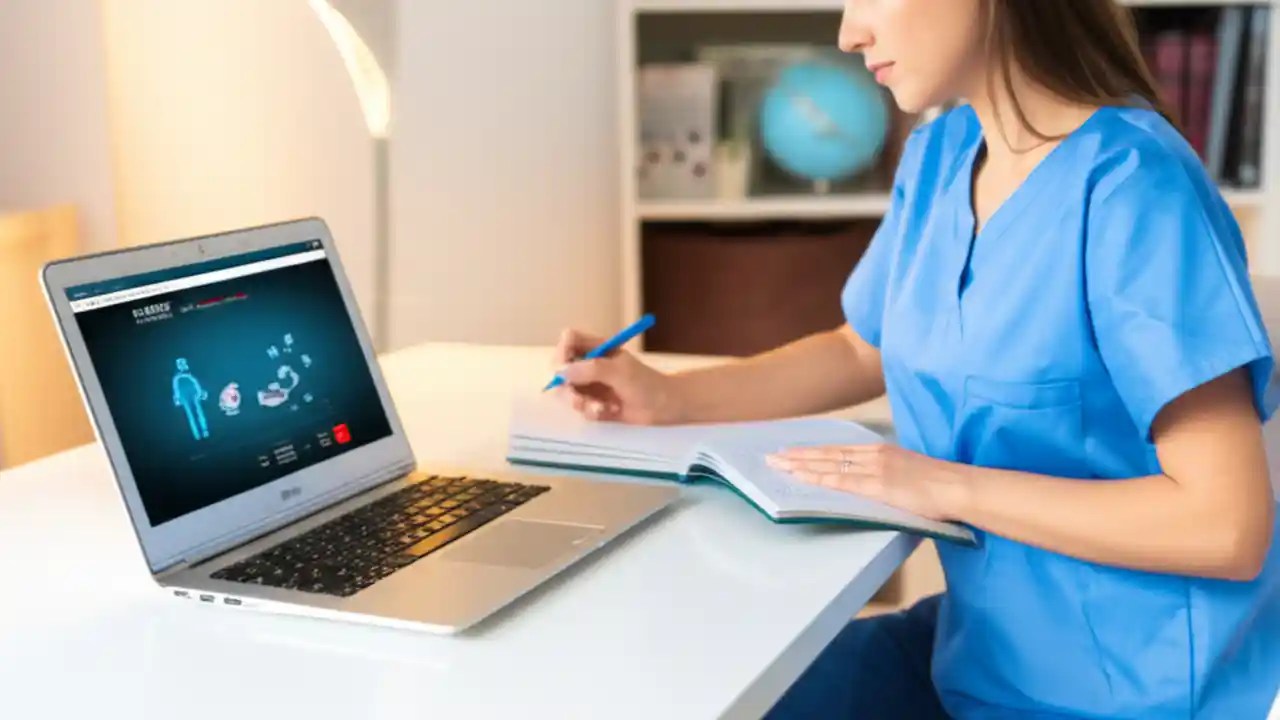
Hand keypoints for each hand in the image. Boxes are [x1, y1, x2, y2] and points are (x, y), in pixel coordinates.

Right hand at [552, 328, 684, 424]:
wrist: (665, 407)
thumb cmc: (646, 383)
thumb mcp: (619, 372)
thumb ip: (590, 369)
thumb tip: (561, 371)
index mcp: (598, 348)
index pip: (569, 340)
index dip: (562, 351)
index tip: (563, 367)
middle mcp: (591, 365)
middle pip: (562, 369)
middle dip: (568, 386)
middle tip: (578, 398)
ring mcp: (592, 385)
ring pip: (569, 392)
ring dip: (582, 403)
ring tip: (600, 408)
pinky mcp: (595, 403)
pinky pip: (582, 408)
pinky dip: (593, 412)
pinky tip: (610, 411)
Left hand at [766, 444, 969, 521]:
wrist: (959, 487)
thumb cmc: (940, 485)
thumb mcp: (908, 472)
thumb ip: (888, 475)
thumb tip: (876, 484)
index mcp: (881, 451)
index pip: (838, 450)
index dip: (813, 452)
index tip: (792, 452)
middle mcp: (873, 454)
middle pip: (827, 454)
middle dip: (797, 456)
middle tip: (772, 456)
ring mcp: (874, 468)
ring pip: (828, 464)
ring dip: (800, 465)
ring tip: (777, 465)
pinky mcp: (878, 484)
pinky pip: (841, 481)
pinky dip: (818, 479)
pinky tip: (801, 479)